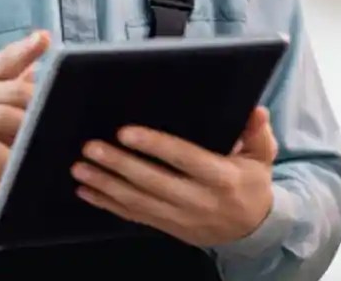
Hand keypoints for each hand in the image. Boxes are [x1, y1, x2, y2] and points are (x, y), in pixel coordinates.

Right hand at [0, 31, 49, 214]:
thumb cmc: (0, 137)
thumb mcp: (17, 110)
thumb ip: (28, 83)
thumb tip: (46, 45)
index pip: (6, 59)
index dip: (25, 49)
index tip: (45, 40)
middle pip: (11, 91)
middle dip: (38, 104)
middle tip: (62, 117)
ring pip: (0, 115)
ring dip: (26, 130)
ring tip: (46, 140)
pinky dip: (4, 154)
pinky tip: (17, 161)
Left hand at [71, 106, 277, 247]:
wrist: (254, 230)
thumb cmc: (251, 183)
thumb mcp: (261, 157)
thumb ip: (256, 133)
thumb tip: (255, 110)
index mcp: (222, 178)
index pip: (185, 159)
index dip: (155, 145)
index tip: (125, 132)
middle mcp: (199, 200)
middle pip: (153, 182)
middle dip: (119, 164)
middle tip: (90, 147)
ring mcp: (181, 218)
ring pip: (138, 201)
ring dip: (105, 185)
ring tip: (79, 169)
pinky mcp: (168, 228)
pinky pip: (134, 216)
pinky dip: (107, 204)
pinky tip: (86, 191)